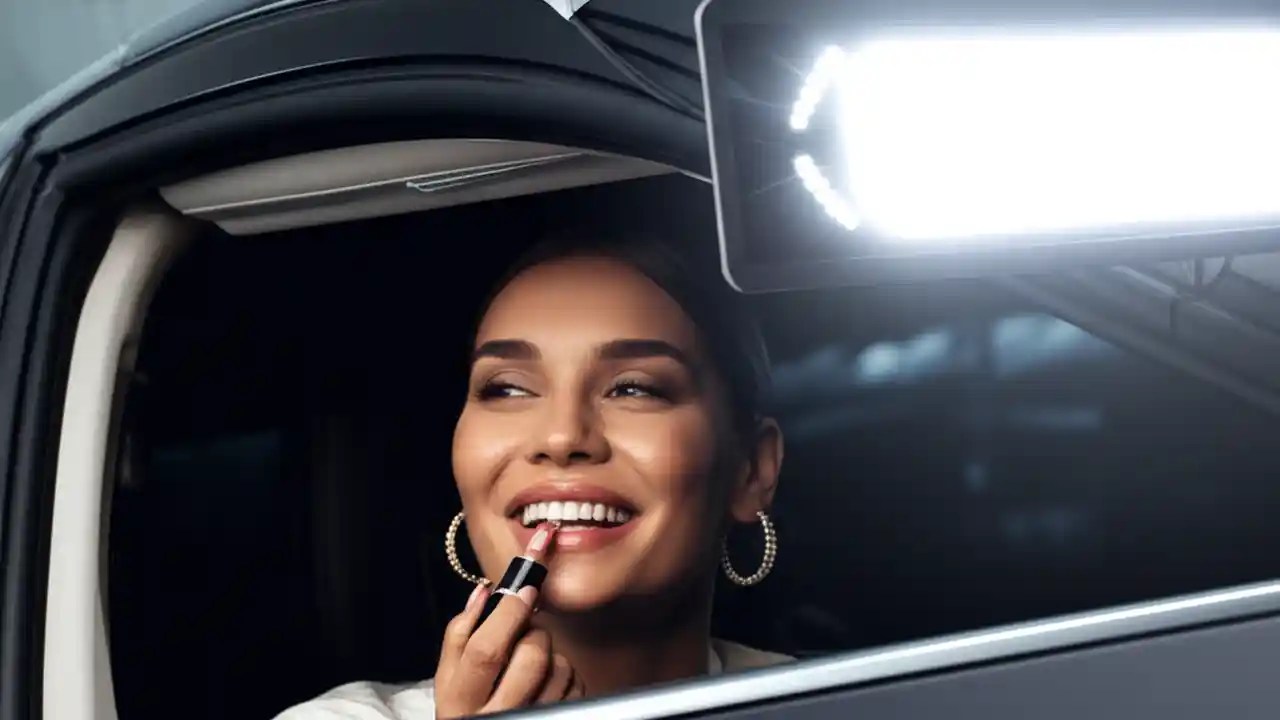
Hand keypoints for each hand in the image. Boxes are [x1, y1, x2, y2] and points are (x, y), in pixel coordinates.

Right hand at [433, 584, 583, 718]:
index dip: (509, 614)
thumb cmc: (464, 705)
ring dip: (551, 653)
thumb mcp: (449, 677)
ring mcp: (531, 718)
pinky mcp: (556, 719)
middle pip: (530, 656)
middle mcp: (497, 714)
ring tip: (534, 662)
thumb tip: (484, 592)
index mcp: (462, 699)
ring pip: (559, 668)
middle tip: (526, 631)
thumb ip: (460, 633)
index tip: (524, 592)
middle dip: (534, 631)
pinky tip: (547, 681)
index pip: (486, 650)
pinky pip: (575, 686)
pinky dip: (567, 675)